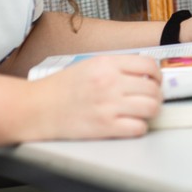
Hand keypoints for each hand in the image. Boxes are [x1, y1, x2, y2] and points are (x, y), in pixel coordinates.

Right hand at [29, 55, 161, 139]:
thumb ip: (116, 67)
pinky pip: (138, 128)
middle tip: (150, 99)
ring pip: (151, 108)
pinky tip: (130, 125)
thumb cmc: (59, 89)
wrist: (35, 108)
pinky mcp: (104, 127)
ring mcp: (108, 105)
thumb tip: (144, 73)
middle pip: (153, 88)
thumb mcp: (89, 66)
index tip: (155, 81)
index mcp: (107, 64)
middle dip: (156, 95)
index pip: (149, 65)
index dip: (157, 75)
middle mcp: (110, 82)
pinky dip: (139, 127)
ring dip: (151, 111)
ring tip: (142, 112)